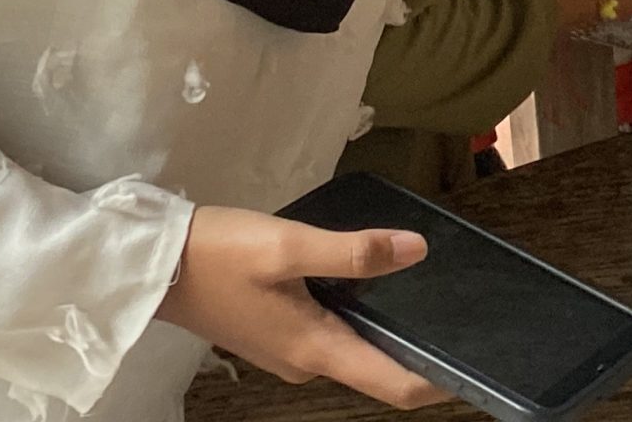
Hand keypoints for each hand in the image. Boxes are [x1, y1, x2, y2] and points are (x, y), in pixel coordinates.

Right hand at [158, 207, 448, 408]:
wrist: (154, 264)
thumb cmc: (221, 254)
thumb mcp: (290, 246)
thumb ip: (354, 252)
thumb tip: (416, 250)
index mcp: (316, 350)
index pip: (391, 384)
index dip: (437, 381)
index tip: (477, 362)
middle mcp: (307, 362)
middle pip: (378, 367)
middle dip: (419, 348)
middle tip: (461, 312)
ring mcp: (289, 350)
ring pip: (355, 347)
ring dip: (388, 328)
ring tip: (429, 290)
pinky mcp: (277, 332)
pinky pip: (331, 332)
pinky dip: (359, 315)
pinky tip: (373, 280)